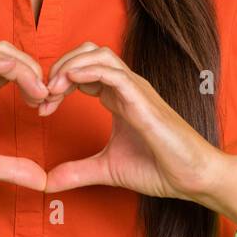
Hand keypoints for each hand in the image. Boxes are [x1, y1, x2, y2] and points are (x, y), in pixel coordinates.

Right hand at [0, 41, 49, 203]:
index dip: (35, 79)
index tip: (48, 103)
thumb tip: (43, 180)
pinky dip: (6, 68)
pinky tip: (24, 85)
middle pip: (8, 53)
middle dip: (34, 67)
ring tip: (41, 93)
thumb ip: (14, 169)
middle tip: (48, 95)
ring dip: (26, 67)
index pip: (11, 70)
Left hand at [39, 42, 227, 200]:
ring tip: (52, 89)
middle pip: (87, 53)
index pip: (82, 72)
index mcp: (117, 98)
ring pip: (99, 56)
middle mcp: (126, 88)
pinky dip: (88, 71)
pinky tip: (69, 82)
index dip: (58, 83)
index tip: (42, 107)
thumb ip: (77, 172)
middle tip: (43, 94)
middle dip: (60, 66)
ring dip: (69, 66)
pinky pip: (114, 73)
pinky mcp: (143, 100)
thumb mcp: (106, 170)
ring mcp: (136, 90)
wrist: (194, 178)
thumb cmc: (159, 168)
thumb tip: (46, 183)